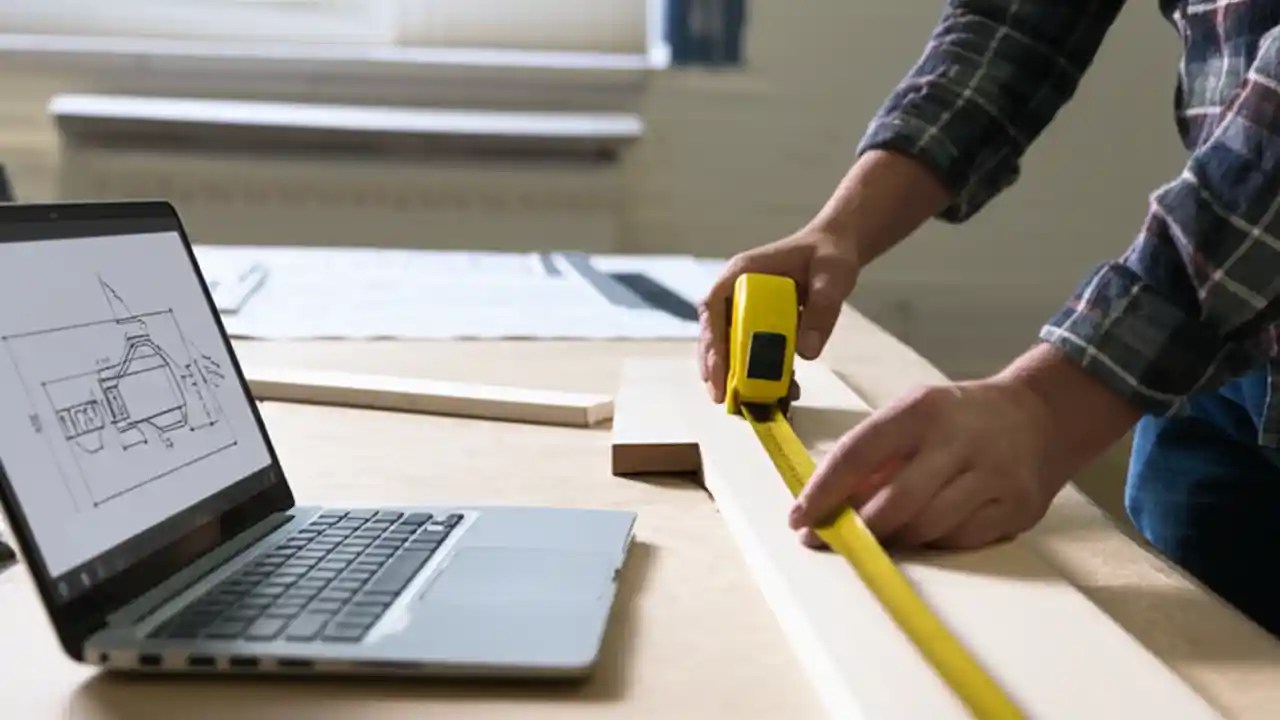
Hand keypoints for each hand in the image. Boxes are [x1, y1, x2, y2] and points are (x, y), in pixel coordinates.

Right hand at [697, 225, 859, 402]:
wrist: (836, 250)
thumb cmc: (829, 255)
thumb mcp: (832, 276)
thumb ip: (822, 309)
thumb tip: (805, 352)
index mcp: (742, 273)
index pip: (713, 308)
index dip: (711, 341)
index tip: (715, 372)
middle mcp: (737, 292)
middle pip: (715, 333)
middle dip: (716, 367)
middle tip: (721, 398)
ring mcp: (747, 309)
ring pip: (731, 346)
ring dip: (736, 375)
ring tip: (746, 404)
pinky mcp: (762, 324)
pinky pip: (754, 351)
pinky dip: (762, 373)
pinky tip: (780, 392)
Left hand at [787, 343, 1142, 550]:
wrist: (1039, 417)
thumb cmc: (958, 419)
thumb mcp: (912, 416)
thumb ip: (873, 457)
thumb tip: (826, 504)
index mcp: (922, 410)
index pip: (859, 452)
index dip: (824, 491)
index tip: (799, 518)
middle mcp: (959, 440)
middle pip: (895, 502)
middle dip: (857, 528)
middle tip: (831, 541)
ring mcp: (992, 475)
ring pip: (927, 527)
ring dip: (894, 539)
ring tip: (881, 535)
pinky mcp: (1016, 506)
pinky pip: (959, 539)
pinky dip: (933, 542)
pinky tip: (927, 531)